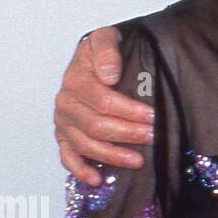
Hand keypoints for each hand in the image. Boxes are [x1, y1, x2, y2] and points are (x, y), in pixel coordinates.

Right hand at [53, 26, 153, 185]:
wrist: (93, 56)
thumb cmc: (105, 50)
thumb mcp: (107, 38)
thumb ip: (107, 50)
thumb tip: (109, 74)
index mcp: (76, 79)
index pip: (103, 101)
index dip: (129, 111)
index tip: (153, 116)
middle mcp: (66, 102)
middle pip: (96, 125)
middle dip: (128, 134)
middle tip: (154, 137)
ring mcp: (63, 121)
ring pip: (85, 144)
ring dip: (111, 155)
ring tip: (138, 160)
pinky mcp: (64, 134)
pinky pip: (67, 156)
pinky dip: (81, 169)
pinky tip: (97, 179)